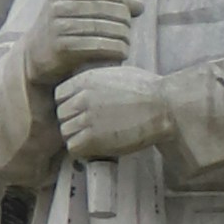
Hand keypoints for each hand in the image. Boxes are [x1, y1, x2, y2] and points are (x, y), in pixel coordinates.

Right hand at [40, 0, 136, 72]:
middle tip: (128, 27)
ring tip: (127, 40)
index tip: (128, 7)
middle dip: (122, 17)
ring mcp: (57, 27)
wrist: (35, 56)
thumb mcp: (78, 9)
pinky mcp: (62, 48)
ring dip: (121, 35)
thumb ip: (108, 3)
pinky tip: (123, 52)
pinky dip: (115, 48)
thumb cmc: (63, 29)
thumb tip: (140, 5)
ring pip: (102, 27)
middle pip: (102, 7)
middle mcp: (57, 6)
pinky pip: (97, 45)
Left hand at [55, 62, 172, 159]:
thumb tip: (91, 87)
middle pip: (61, 115)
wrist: (163, 106)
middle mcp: (81, 98)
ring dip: (77, 137)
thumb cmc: (148, 89)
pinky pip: (73, 148)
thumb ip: (97, 81)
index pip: (59, 96)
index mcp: (85, 80)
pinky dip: (82, 150)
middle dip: (73, 122)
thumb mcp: (117, 74)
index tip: (82, 112)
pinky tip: (98, 147)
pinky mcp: (93, 138)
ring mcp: (86, 118)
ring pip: (65, 132)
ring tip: (96, 138)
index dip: (69, 105)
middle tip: (91, 128)